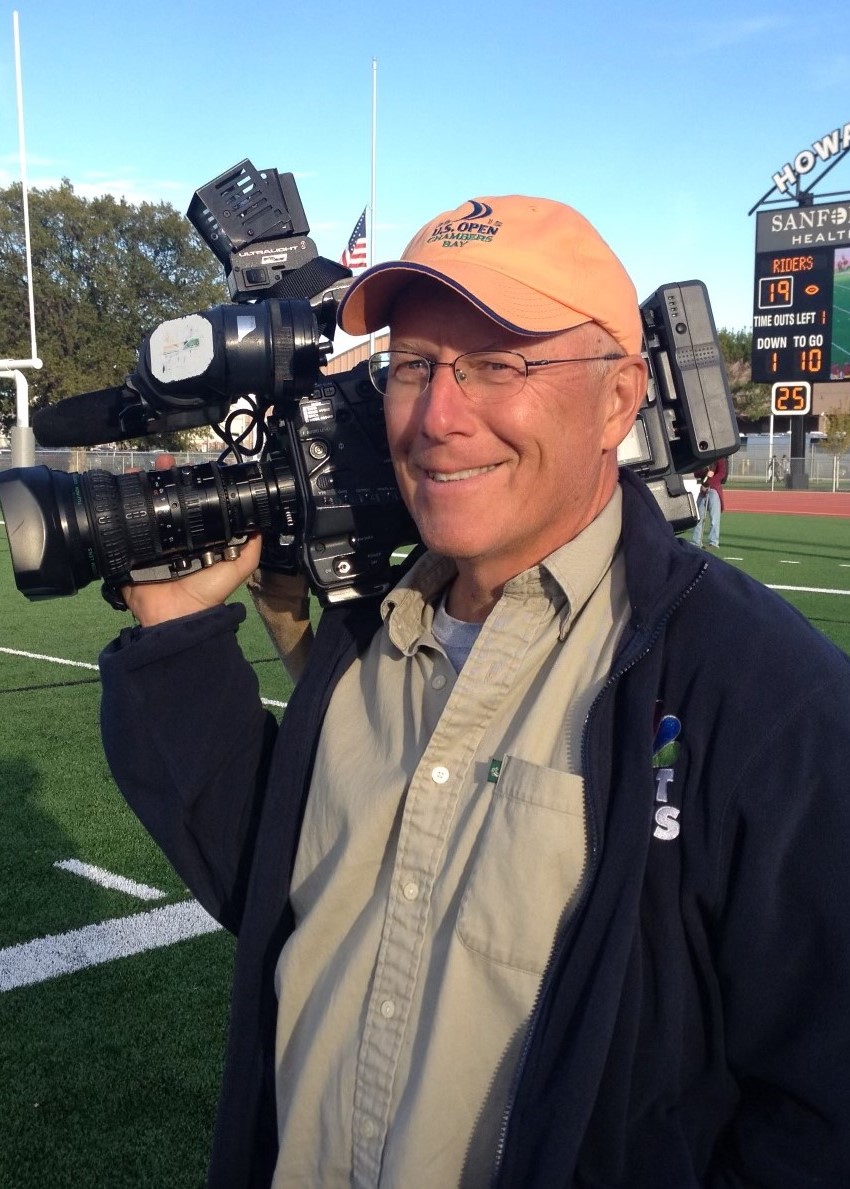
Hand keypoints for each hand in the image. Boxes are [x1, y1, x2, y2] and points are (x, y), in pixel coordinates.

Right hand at [120, 453, 262, 626]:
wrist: (176, 615)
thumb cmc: (206, 593)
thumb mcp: (236, 569)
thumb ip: (250, 550)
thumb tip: (261, 526)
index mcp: (195, 540)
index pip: (192, 506)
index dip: (189, 487)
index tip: (188, 469)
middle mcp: (172, 539)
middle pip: (165, 502)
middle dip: (163, 480)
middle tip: (162, 463)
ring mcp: (150, 544)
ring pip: (144, 509)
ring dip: (141, 487)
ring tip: (141, 469)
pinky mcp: (130, 552)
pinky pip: (123, 528)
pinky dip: (120, 508)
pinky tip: (122, 489)